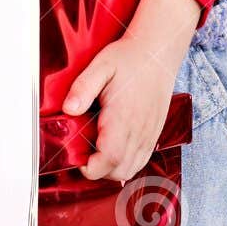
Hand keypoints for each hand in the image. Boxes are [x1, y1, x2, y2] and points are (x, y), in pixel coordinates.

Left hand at [62, 0, 201, 182]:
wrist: (158, 54)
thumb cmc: (129, 59)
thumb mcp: (101, 65)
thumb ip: (83, 88)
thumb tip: (68, 109)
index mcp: (124, 117)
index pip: (110, 158)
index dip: (91, 168)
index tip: (77, 160)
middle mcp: (139, 130)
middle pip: (119, 171)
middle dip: (98, 170)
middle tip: (82, 153)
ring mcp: (149, 134)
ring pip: (131, 170)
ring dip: (111, 169)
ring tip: (96, 151)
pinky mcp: (154, 134)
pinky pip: (141, 161)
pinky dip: (125, 164)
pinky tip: (113, 149)